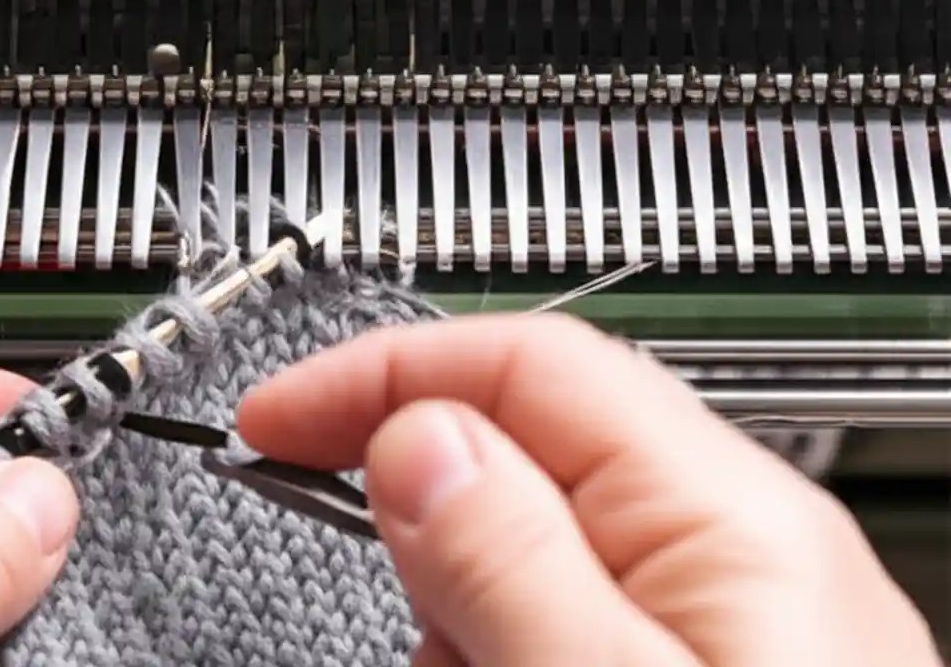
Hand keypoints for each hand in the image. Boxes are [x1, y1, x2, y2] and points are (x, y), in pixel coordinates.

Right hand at [237, 313, 940, 666]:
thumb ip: (508, 565)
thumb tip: (418, 441)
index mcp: (727, 526)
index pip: (527, 369)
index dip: (385, 376)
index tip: (275, 424)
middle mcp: (731, 556)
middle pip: (522, 460)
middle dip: (430, 537)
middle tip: (419, 636)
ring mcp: (711, 627)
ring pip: (524, 561)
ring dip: (462, 631)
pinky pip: (549, 636)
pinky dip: (498, 666)